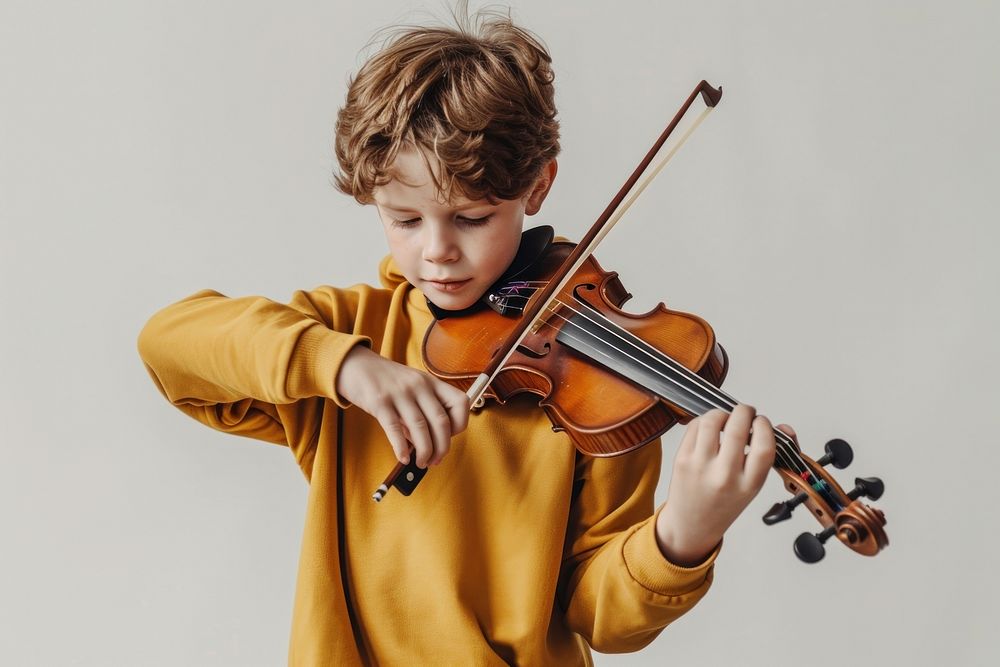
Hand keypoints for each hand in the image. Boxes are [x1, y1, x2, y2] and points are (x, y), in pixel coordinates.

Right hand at [335, 345, 470, 466]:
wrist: (356, 365)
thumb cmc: (387, 380)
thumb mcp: (412, 386)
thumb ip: (423, 410)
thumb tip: (429, 442)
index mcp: (431, 382)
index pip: (460, 403)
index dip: (459, 424)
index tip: (450, 436)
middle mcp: (419, 386)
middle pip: (441, 422)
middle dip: (442, 448)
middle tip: (436, 460)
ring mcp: (400, 394)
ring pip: (420, 429)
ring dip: (424, 452)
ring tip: (421, 462)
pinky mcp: (380, 402)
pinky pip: (395, 430)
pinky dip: (401, 448)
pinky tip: (403, 457)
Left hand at [655, 405, 791, 566]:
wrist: (692, 525)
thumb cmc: (724, 505)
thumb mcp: (752, 487)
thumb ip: (766, 456)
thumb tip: (784, 426)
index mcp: (749, 485)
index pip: (764, 446)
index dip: (765, 426)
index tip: (762, 422)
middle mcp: (725, 476)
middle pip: (737, 427)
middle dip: (745, 411)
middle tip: (746, 412)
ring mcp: (701, 466)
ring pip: (712, 421)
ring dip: (723, 412)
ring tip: (726, 419)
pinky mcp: (682, 459)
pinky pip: (694, 426)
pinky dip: (705, 420)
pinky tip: (710, 428)